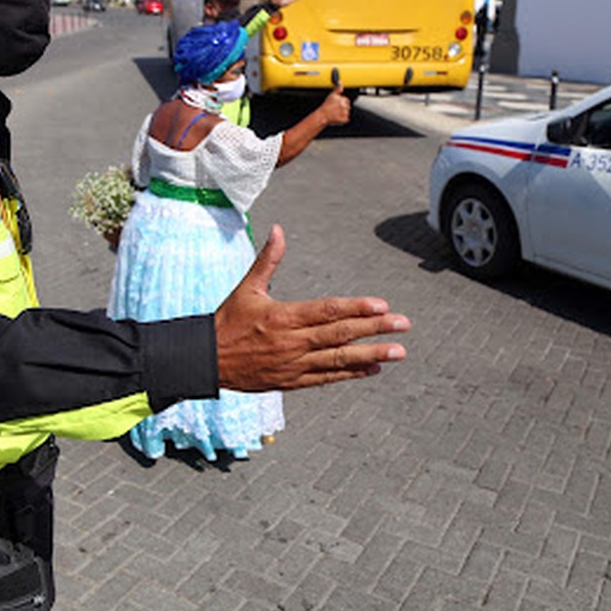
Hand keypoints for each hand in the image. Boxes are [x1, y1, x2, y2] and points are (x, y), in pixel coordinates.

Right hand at [215, 225, 407, 390]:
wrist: (206, 360)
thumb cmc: (228, 320)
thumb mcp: (247, 287)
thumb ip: (268, 259)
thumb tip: (278, 229)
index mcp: (282, 315)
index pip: (327, 311)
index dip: (356, 308)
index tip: (382, 305)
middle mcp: (291, 341)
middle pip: (340, 334)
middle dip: (375, 329)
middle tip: (404, 324)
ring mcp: (293, 364)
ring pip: (339, 359)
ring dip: (371, 354)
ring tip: (398, 351)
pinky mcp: (292, 381)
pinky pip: (327, 378)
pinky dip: (352, 373)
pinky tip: (374, 368)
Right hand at [318, 84, 350, 125]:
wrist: (323, 115)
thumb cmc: (326, 106)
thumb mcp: (332, 95)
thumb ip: (338, 88)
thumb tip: (340, 82)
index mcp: (343, 100)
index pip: (347, 100)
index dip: (342, 102)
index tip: (337, 104)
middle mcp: (345, 106)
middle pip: (348, 107)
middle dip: (343, 108)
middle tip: (336, 109)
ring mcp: (345, 113)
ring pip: (347, 113)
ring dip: (343, 113)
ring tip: (336, 113)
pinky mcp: (344, 119)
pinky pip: (346, 119)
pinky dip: (343, 119)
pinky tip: (337, 117)